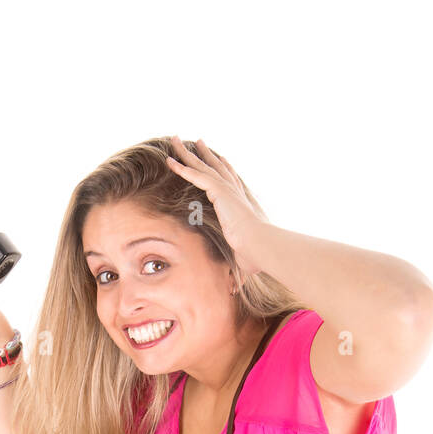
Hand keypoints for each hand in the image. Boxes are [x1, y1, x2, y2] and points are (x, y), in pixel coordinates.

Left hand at [165, 135, 271, 276]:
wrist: (262, 246)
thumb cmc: (257, 255)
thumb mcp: (244, 261)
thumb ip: (237, 267)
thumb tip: (235, 292)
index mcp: (239, 203)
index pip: (227, 182)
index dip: (218, 169)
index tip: (212, 159)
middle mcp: (234, 192)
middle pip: (214, 166)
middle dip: (202, 153)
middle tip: (193, 140)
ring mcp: (227, 190)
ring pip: (202, 166)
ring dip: (187, 154)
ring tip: (174, 140)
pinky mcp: (220, 192)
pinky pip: (197, 176)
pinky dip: (183, 168)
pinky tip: (170, 161)